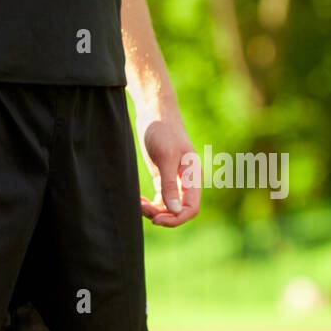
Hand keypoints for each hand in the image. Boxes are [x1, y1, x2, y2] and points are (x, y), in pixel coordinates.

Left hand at [136, 99, 200, 226]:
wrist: (154, 111)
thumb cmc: (163, 130)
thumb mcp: (166, 157)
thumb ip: (170, 185)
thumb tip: (174, 210)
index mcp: (193, 177)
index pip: (191, 208)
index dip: (176, 219)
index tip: (156, 219)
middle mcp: (186, 181)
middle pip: (178, 210)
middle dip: (161, 214)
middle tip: (141, 207)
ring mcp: (174, 180)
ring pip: (167, 207)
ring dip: (153, 210)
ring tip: (138, 202)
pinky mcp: (162, 176)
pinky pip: (159, 199)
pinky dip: (149, 203)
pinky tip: (138, 199)